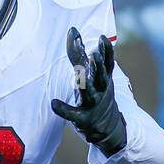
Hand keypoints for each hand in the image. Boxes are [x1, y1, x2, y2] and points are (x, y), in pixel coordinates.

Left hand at [50, 27, 127, 157]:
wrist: (109, 129)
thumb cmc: (98, 97)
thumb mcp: (97, 77)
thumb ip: (85, 57)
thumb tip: (75, 33)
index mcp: (104, 79)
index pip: (105, 60)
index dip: (104, 49)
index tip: (100, 36)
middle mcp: (100, 89)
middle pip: (100, 75)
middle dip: (98, 64)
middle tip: (95, 52)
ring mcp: (91, 104)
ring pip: (89, 92)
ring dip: (84, 83)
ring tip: (79, 73)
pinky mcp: (82, 118)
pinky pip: (71, 113)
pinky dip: (63, 108)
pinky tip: (54, 103)